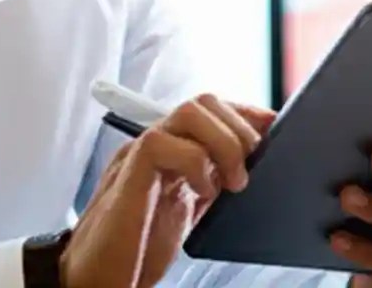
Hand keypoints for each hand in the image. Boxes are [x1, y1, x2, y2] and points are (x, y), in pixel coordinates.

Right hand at [60, 93, 275, 287]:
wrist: (97, 276)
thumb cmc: (140, 249)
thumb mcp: (192, 209)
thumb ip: (213, 180)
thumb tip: (255, 166)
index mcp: (173, 149)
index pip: (212, 109)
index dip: (247, 113)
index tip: (273, 129)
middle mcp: (157, 143)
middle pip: (204, 102)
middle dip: (239, 128)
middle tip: (250, 166)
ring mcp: (140, 153)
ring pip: (189, 111)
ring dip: (224, 142)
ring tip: (232, 180)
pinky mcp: (130, 171)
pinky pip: (163, 142)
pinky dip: (195, 163)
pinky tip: (201, 192)